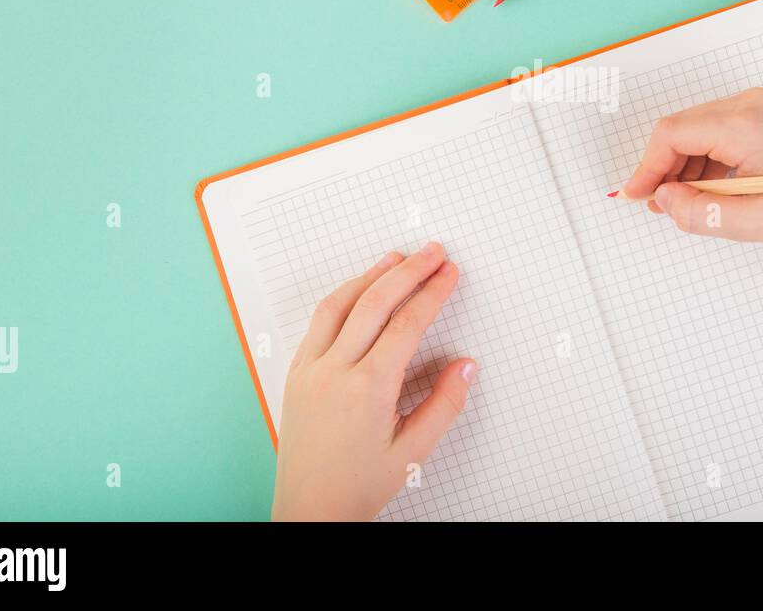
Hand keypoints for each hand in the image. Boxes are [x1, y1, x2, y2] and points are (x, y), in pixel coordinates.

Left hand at [271, 241, 477, 520]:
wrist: (308, 510)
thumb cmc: (358, 486)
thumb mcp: (413, 452)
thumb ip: (444, 404)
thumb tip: (465, 364)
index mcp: (367, 390)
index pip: (406, 325)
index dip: (432, 294)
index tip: (450, 273)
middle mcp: (334, 372)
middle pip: (375, 303)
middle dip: (408, 271)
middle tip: (433, 252)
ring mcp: (311, 369)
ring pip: (340, 305)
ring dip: (370, 276)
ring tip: (396, 258)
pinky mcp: (297, 374)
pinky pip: (319, 322)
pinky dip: (342, 297)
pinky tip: (359, 290)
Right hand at [620, 87, 762, 251]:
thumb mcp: (751, 221)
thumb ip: (698, 211)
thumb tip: (662, 199)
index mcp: (744, 123)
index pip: (672, 134)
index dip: (647, 166)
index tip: (637, 195)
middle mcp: (751, 103)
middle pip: (683, 128)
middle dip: (666, 167)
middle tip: (662, 206)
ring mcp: (762, 105)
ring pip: (700, 128)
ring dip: (686, 165)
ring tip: (690, 203)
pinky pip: (721, 130)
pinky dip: (708, 159)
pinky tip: (714, 189)